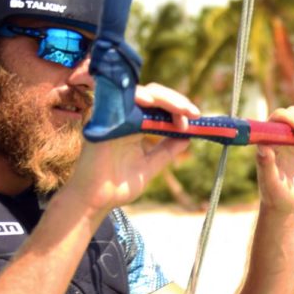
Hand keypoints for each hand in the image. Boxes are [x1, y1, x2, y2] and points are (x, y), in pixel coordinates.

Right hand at [62, 83, 198, 216]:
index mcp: (136, 125)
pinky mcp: (101, 118)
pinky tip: (150, 102)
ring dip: (163, 98)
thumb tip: (188, 137)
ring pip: (139, 92)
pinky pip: (118, 99)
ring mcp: (112, 116)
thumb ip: (166, 150)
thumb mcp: (150, 165)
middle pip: (152, 94)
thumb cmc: (118, 185)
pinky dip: (136, 96)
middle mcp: (124, 117)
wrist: (97, 201)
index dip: (179, 108)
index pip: (159, 105)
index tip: (197, 118)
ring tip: (182, 110)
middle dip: (177, 101)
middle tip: (194, 113)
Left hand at [256, 106, 293, 216]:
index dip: (289, 118)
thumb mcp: (270, 181)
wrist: (288, 206)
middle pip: (290, 115)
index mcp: (267, 142)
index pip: (276, 120)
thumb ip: (266, 164)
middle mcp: (278, 138)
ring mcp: (290, 142)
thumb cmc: (275, 196)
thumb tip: (263, 147)